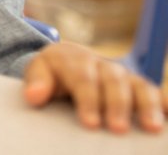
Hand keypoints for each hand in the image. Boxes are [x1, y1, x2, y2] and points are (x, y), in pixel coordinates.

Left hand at [23, 42, 165, 132]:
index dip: (88, 101)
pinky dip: (165, 102)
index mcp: (76, 61)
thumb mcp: (38, 71)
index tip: (91, 123)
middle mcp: (104, 66)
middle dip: (117, 106)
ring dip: (147, 107)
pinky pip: (156, 92)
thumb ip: (36, 82)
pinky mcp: (139, 86)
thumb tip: (34, 96)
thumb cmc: (52, 73)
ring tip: (152, 128)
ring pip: (140, 87)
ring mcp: (124, 76)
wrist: (67, 60)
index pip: (83, 80)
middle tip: (118, 129)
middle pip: (113, 83)